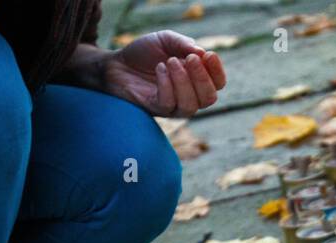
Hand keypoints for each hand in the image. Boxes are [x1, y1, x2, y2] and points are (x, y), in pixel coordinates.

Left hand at [101, 32, 226, 115]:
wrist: (117, 63)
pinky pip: (168, 104)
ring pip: (190, 105)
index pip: (218, 84)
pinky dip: (166, 85)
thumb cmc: (144, 53)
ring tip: (170, 61)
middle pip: (209, 98)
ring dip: (183, 82)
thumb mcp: (166, 40)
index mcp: (196, 80)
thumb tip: (201, 53)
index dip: (217, 71)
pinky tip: (159, 68)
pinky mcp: (156, 110)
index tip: (209, 54)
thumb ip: (184, 44)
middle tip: (190, 59)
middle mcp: (189, 97)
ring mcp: (173, 106)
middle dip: (202, 78)